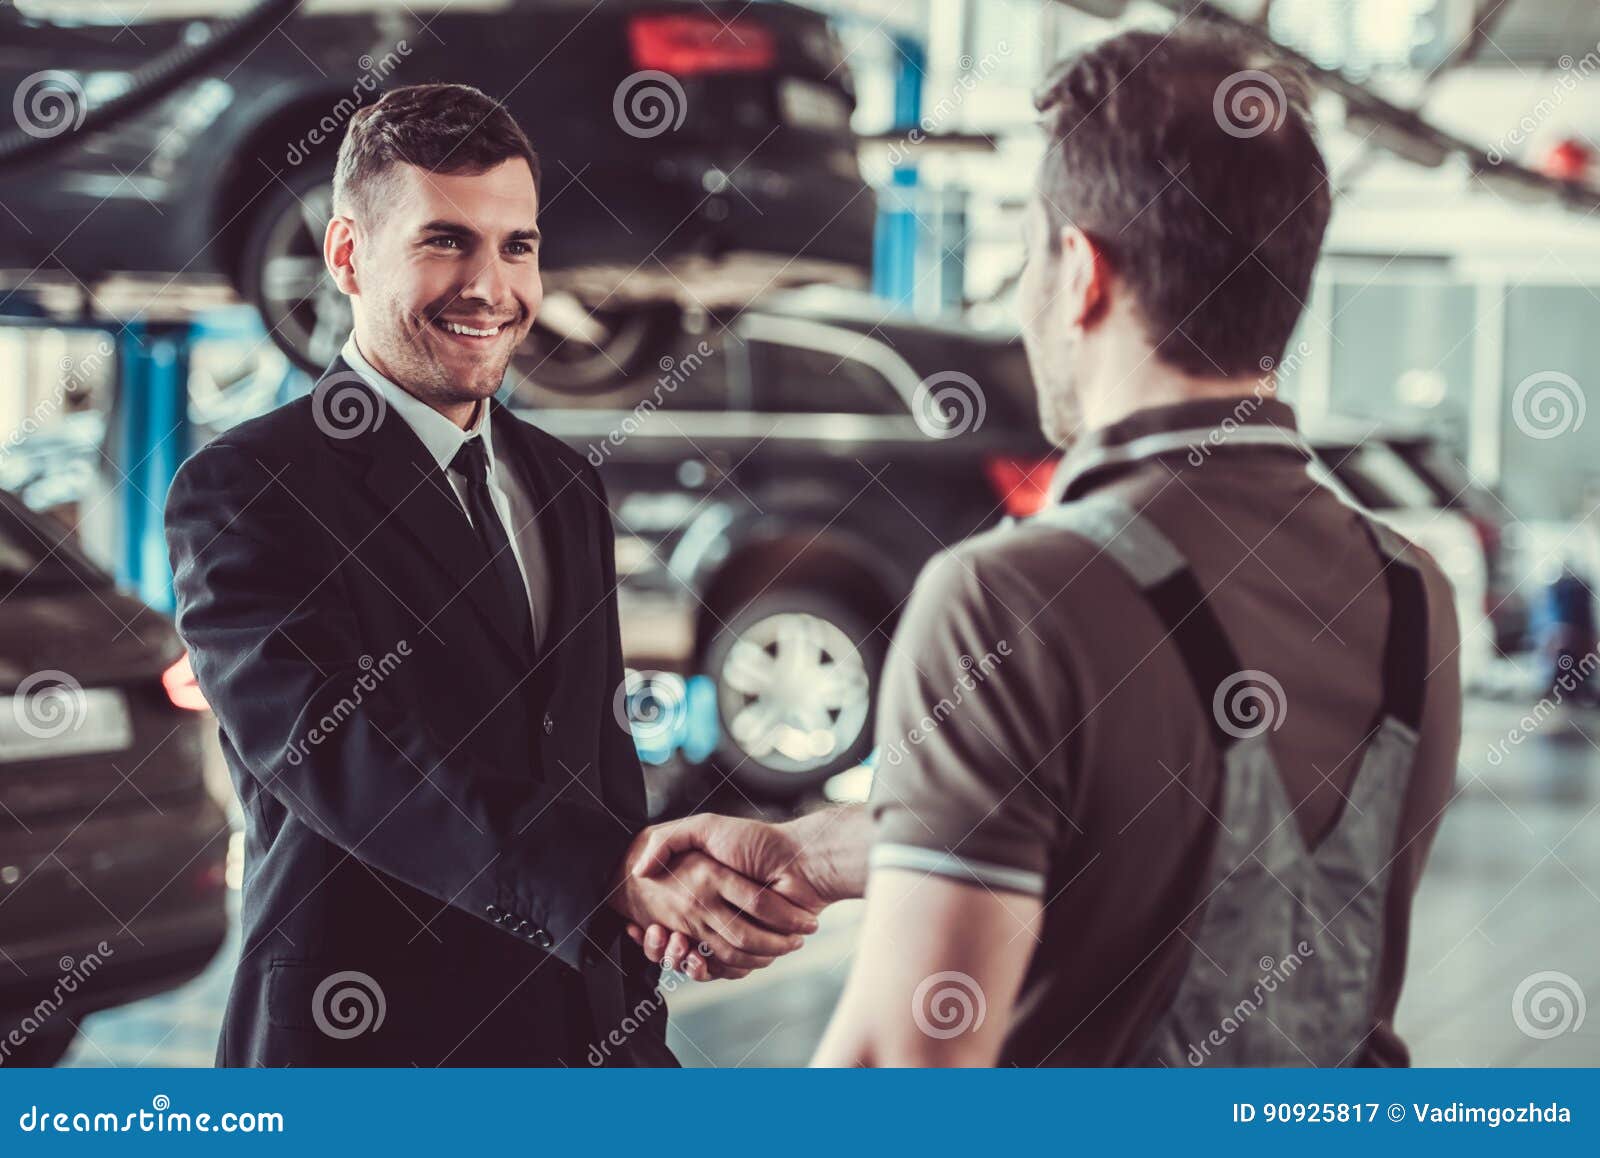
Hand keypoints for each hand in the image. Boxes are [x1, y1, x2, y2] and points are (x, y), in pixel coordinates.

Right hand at [610, 831, 817, 972]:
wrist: (803, 860)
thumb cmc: (756, 840)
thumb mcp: (705, 828)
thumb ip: (670, 839)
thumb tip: (639, 869)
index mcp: (705, 889)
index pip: (667, 917)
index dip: (651, 928)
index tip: (637, 928)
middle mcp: (717, 912)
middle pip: (680, 943)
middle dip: (664, 948)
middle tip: (658, 937)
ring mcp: (735, 931)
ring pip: (700, 960)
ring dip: (682, 961)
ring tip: (675, 947)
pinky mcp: (754, 947)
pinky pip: (726, 968)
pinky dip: (712, 970)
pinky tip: (697, 961)